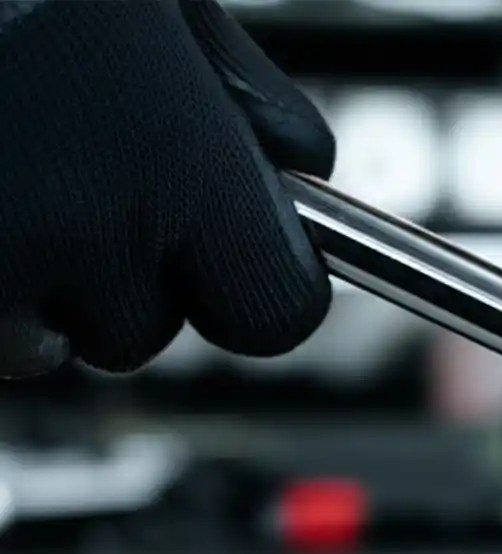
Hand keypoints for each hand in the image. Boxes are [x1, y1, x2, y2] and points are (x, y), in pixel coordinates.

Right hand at [0, 0, 333, 375]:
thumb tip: (302, 170)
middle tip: (81, 168)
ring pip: (39, 338)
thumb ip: (242, 96)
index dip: (262, 281)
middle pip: (146, 331)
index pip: (275, 312)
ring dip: (31, 277)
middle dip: (125, 275)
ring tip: (4, 157)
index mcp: (175, 165)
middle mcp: (76, 234)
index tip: (237, 251)